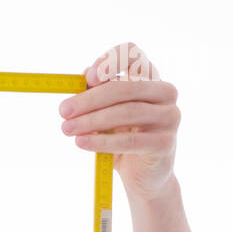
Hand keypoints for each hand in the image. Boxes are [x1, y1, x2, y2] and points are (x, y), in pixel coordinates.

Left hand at [58, 42, 179, 200]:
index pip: (133, 54)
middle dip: (90, 99)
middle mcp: (165, 93)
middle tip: (63, 110)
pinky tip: (81, 143)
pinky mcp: (165, 143)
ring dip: (91, 121)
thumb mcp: (108, 114)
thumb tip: (86, 75)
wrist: (143, 177)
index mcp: (151, 78)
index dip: (111, 61)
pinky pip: (129, 141)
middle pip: (125, 87)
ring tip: (67, 129)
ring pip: (126, 113)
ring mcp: (169, 117)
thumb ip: (99, 94)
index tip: (88, 77)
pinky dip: (102, 141)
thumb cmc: (123, 140)